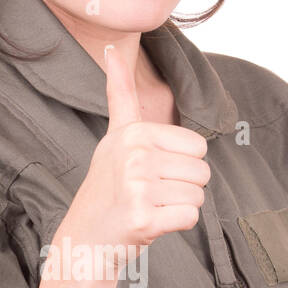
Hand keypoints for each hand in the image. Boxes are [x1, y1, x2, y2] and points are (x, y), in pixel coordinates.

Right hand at [60, 44, 209, 277]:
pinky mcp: (142, 218)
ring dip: (178, 208)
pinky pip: (190, 218)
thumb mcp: (114, 137)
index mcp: (134, 133)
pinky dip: (176, 226)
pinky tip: (150, 224)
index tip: (150, 172)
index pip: (197, 146)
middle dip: (183, 188)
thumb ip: (121, 94)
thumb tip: (111, 48)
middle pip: (202, 171)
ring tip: (148, 208)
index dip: (181, 164)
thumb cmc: (108, 189)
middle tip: (150, 195)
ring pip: (198, 196)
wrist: (85, 239)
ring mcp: (137, 187)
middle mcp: (134, 155)